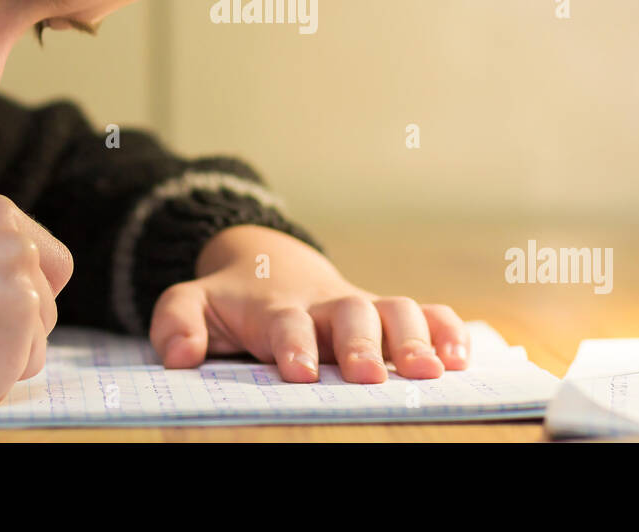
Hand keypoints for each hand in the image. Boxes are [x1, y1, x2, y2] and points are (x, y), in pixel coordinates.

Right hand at [0, 193, 72, 411]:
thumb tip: (8, 284)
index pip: (52, 261)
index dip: (32, 287)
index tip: (7, 304)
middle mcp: (20, 253)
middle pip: (45, 305)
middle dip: (14, 326)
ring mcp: (22, 302)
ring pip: (31, 345)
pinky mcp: (13, 352)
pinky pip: (10, 378)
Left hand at [148, 225, 469, 382]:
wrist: (271, 263)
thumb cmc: (234, 299)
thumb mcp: (192, 301)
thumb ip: (177, 321)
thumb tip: (179, 355)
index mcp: (277, 306)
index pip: (286, 323)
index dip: (294, 345)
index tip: (300, 372)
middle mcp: (326, 305)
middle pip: (351, 314)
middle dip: (362, 343)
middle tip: (370, 375)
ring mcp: (363, 305)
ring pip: (395, 309)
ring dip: (414, 337)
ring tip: (430, 370)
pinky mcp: (389, 312)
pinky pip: (427, 312)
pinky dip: (447, 329)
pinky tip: (460, 357)